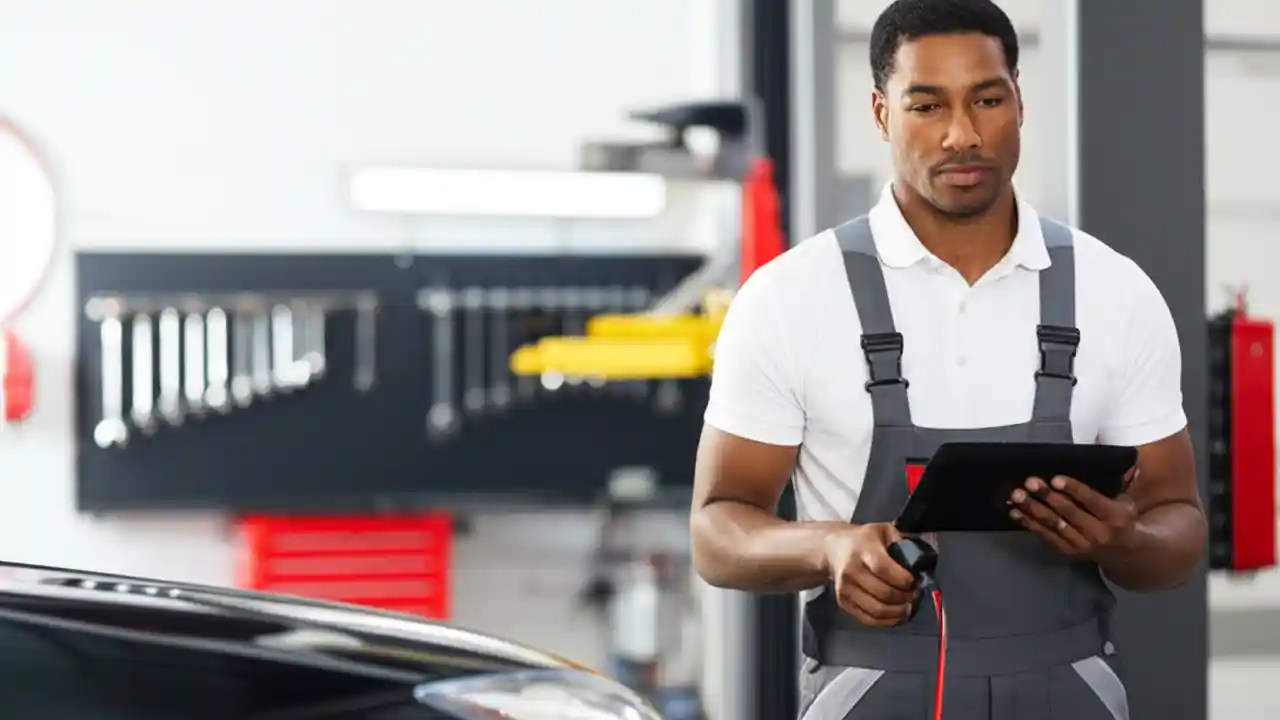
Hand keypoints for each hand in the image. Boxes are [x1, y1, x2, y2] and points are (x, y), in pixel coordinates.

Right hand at [822, 523, 918, 627]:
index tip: (914, 581)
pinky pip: (869, 619)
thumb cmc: (864, 540)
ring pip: (877, 610)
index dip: (902, 579)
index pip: (883, 568)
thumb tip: (921, 560)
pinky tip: (896, 615)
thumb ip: (903, 542)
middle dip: (905, 597)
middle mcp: (852, 570)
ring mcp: (845, 589)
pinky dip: (886, 621)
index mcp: (863, 549)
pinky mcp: (844, 602)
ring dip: (898, 612)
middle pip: (883, 593)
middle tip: (914, 594)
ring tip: (908, 605)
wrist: (834, 549)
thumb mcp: (884, 531)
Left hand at [1007, 467, 1139, 560]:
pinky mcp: (1066, 551)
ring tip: (1017, 495)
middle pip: (1068, 512)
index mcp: (1115, 516)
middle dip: (1047, 496)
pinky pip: (1045, 536)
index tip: (1055, 478)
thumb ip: (1117, 483)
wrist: (1123, 552)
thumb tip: (1115, 461)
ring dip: (1032, 509)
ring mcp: (1081, 544)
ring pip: (1053, 524)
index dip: (1073, 489)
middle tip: (1029, 482)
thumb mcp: (1126, 501)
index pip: (1091, 500)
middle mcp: (1098, 532)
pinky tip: (1015, 512)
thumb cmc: (1121, 518)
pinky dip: (1029, 524)